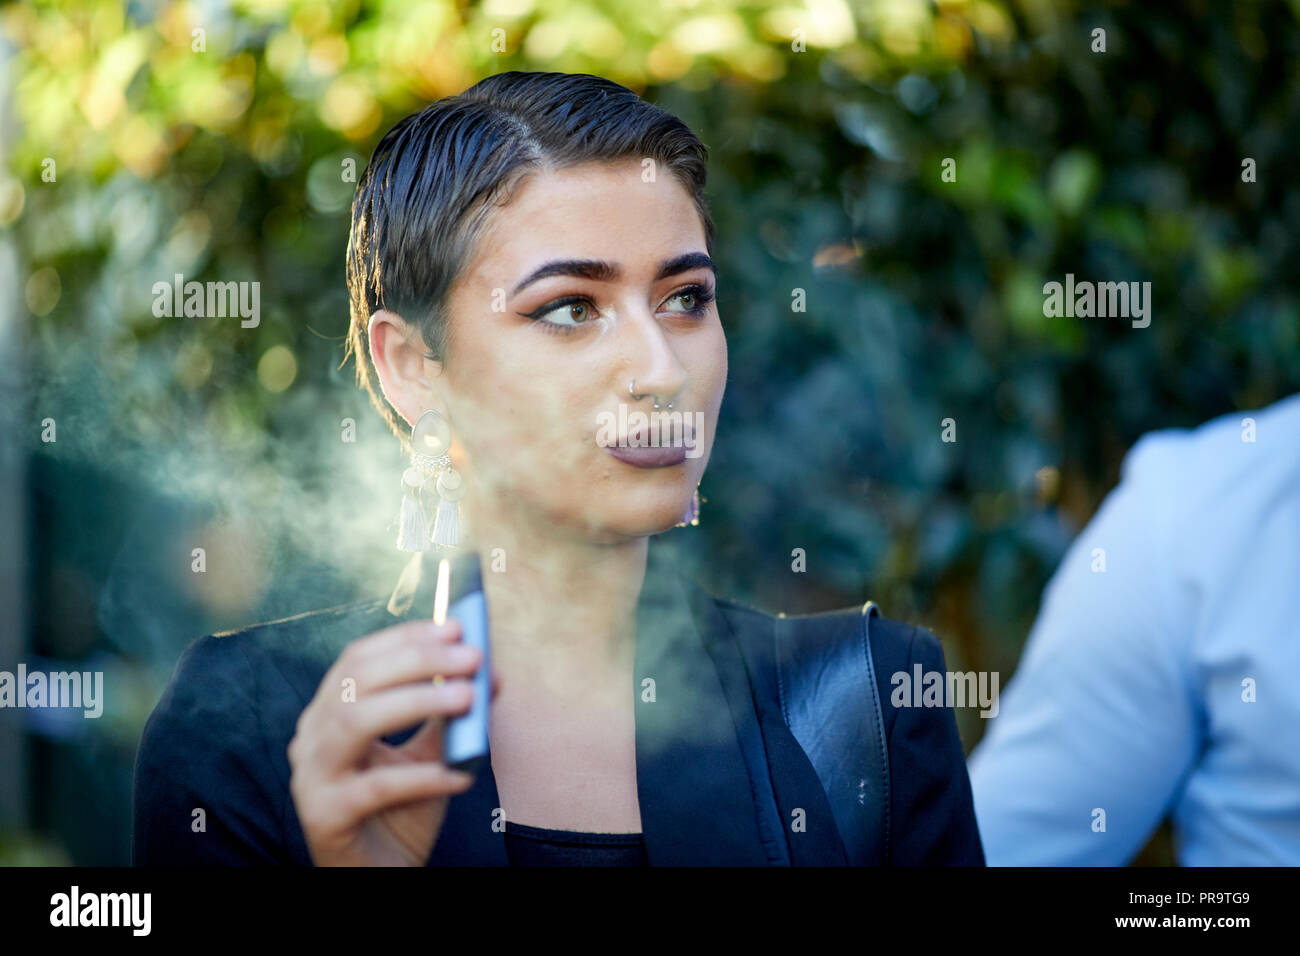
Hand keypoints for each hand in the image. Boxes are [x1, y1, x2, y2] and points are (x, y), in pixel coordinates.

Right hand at [288, 617, 499, 865]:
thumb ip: (452, 715)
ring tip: (467, 699)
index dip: (406, 638)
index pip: (359, 658)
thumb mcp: (431, 754)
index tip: (455, 627)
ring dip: (417, 702)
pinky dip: (421, 776)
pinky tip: (461, 775)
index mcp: (330, 712)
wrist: (380, 876)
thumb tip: (492, 674)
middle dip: (418, 660)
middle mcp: (312, 737)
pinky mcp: (324, 817)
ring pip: (353, 721)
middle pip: (355, 680)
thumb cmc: (402, 810)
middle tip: (471, 658)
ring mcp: (312, 776)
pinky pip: (373, 787)